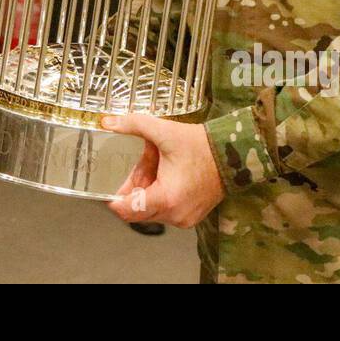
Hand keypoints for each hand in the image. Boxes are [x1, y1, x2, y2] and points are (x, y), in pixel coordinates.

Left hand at [103, 113, 223, 228]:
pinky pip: (164, 211)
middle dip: (134, 187)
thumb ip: (133, 125)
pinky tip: (167, 174)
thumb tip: (107, 122)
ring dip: (147, 190)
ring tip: (157, 165)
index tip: (107, 186)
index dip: (113, 199)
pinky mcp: (190, 218)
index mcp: (166, 198)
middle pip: (137, 209)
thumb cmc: (200, 145)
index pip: (127, 210)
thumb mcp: (164, 131)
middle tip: (143, 163)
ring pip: (150, 210)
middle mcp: (174, 214)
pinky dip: (160, 195)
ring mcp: (183, 219)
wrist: (232, 153)